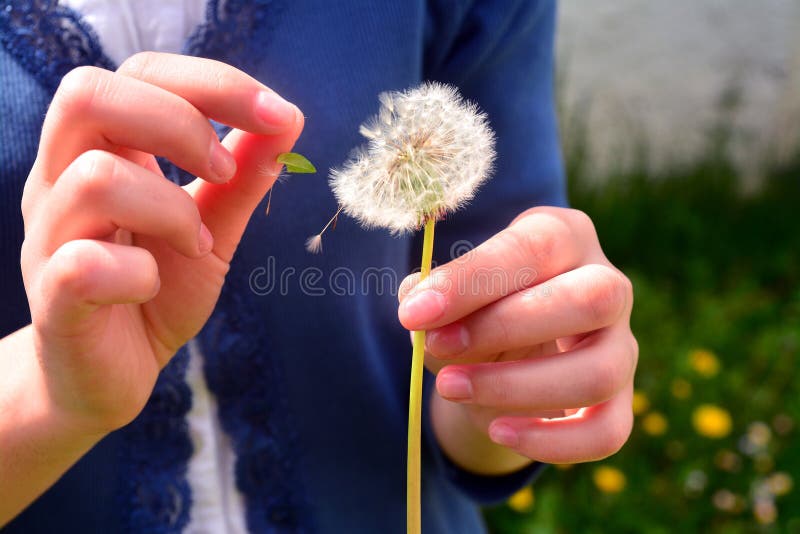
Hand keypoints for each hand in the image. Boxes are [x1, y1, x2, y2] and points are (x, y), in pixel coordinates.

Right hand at [20, 52, 303, 434]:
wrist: (110, 375)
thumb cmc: (154, 291)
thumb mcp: (212, 230)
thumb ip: (241, 180)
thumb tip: (287, 120)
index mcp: (102, 152)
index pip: (141, 73)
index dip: (213, 82)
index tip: (277, 116)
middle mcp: (62, 181)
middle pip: (89, 95)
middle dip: (179, 124)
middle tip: (220, 175)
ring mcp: (49, 238)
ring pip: (94, 179)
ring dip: (172, 210)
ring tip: (197, 244)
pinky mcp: (53, 300)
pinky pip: (82, 265)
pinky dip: (138, 274)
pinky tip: (152, 286)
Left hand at [398, 207, 636, 470]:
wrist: (501, 357)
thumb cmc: (475, 310)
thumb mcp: (449, 296)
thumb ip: (431, 296)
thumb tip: (419, 307)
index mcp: (565, 237)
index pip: (534, 248)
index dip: (473, 280)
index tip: (415, 312)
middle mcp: (609, 285)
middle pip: (592, 300)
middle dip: (505, 327)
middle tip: (437, 346)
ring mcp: (622, 347)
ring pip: (599, 372)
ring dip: (516, 386)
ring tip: (451, 387)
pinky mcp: (620, 402)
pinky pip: (607, 431)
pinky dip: (551, 441)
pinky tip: (498, 431)